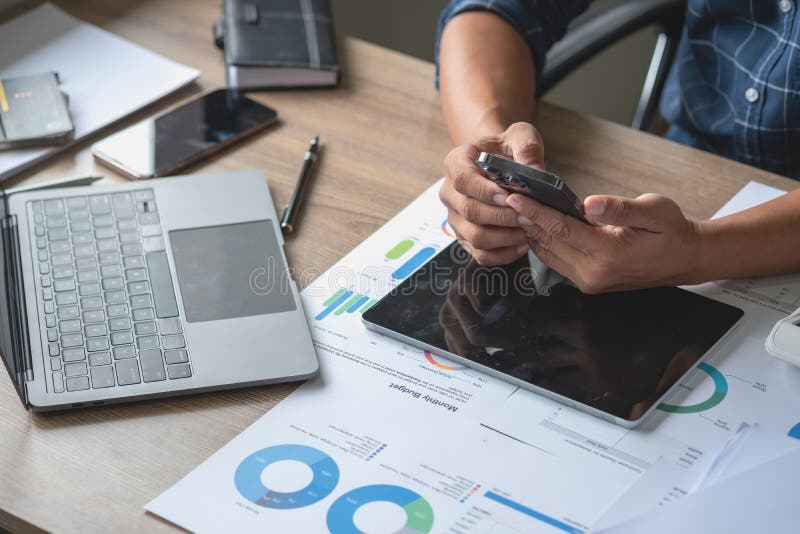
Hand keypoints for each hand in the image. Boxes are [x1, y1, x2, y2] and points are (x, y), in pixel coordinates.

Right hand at [440, 122, 544, 265]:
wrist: (496, 164)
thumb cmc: (506, 150)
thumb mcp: (519, 136)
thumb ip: (527, 147)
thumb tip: (535, 172)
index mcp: (456, 163)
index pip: (463, 180)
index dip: (485, 192)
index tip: (508, 197)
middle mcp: (449, 192)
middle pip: (470, 211)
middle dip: (502, 217)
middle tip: (530, 217)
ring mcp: (455, 217)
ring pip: (474, 237)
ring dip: (504, 238)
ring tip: (528, 231)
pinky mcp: (464, 237)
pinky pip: (480, 254)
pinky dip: (503, 254)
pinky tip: (523, 245)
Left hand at [505, 193, 704, 292]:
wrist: (686, 259)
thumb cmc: (672, 230)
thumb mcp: (655, 210)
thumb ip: (620, 208)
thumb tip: (589, 203)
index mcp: (607, 254)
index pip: (560, 228)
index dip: (534, 211)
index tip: (514, 196)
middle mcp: (593, 272)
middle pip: (548, 242)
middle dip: (526, 220)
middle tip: (506, 197)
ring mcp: (589, 282)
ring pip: (548, 254)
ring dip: (531, 232)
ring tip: (516, 209)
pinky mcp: (588, 283)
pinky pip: (557, 261)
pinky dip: (544, 243)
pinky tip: (535, 226)